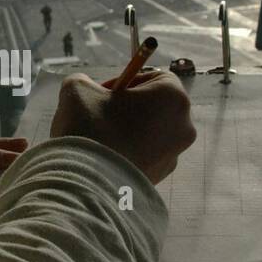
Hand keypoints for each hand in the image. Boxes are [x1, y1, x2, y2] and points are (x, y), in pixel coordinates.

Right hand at [50, 70, 195, 183]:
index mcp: (173, 97)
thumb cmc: (90, 128)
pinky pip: (146, 156)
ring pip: (150, 133)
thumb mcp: (77, 90)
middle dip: (128, 107)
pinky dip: (129, 153)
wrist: (88, 184)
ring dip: (128, 131)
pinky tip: (105, 158)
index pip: (154, 77)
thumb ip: (85, 82)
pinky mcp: (161, 177)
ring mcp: (174, 155)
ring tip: (100, 139)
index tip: (104, 93)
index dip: (126, 81)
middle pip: (155, 106)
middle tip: (99, 114)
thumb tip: (87, 90)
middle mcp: (183, 126)